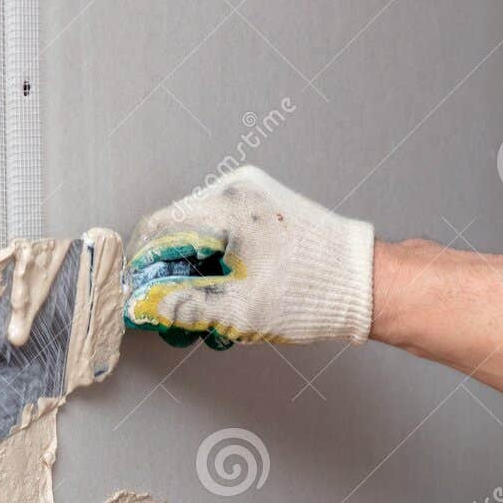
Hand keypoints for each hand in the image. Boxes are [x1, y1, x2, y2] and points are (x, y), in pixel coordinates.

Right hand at [123, 164, 373, 348]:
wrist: (363, 282)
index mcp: (225, 207)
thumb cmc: (311, 291)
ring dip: (193, 272)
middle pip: (177, 230)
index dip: (141, 267)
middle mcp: (236, 190)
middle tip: (169, 311)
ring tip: (204, 311)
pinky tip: (226, 293)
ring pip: (200, 233)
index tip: (139, 296)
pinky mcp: (267, 207)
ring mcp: (254, 196)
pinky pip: (224, 231)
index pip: (157, 229)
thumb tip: (147, 306)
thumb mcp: (237, 309)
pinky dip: (217, 261)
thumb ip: (182, 307)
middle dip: (169, 274)